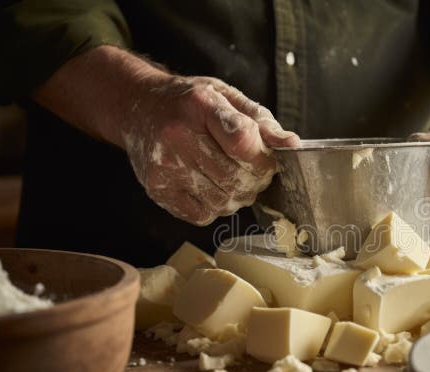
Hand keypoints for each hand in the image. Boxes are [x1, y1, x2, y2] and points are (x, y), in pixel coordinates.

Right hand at [33, 46, 298, 225]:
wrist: (137, 107)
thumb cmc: (190, 103)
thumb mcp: (227, 97)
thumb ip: (262, 122)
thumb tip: (292, 145)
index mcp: (201, 105)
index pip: (242, 140)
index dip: (263, 158)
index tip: (267, 159)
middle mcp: (177, 135)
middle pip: (235, 177)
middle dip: (255, 181)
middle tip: (254, 173)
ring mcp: (164, 165)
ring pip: (222, 201)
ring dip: (238, 196)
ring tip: (233, 179)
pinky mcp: (157, 189)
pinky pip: (201, 216)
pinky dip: (215, 208)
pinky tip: (212, 188)